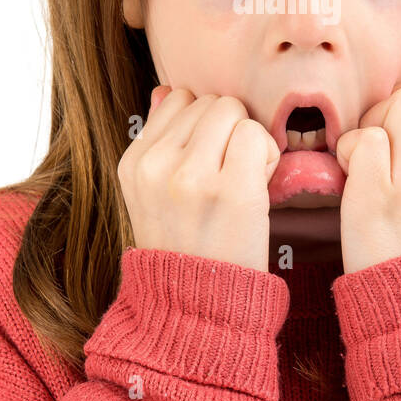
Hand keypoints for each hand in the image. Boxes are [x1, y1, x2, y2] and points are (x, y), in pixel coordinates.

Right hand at [116, 85, 280, 272]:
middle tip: (229, 174)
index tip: (208, 161)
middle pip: (209, 101)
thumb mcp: (153, 194)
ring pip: (232, 110)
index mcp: (133, 162)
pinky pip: (255, 133)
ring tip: (242, 181)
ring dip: (248, 139)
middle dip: (228, 129)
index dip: (203, 125)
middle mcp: (154, 165)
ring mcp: (190, 176)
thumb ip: (159, 140)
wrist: (197, 309)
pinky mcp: (229, 189)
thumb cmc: (187, 247)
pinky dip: (267, 155)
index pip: (178, 98)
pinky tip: (259, 187)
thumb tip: (168, 91)